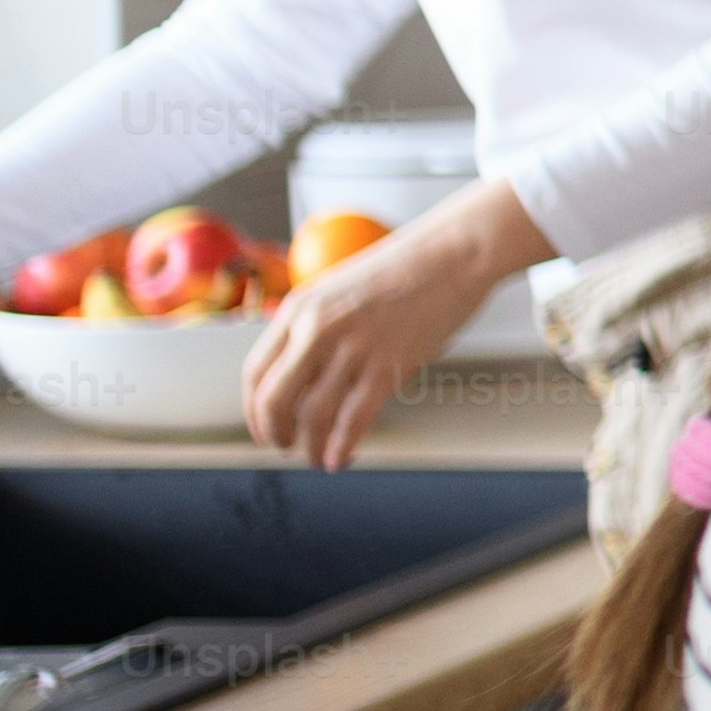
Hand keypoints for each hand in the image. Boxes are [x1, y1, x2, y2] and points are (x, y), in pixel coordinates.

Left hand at [240, 192, 523, 468]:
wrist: (455, 252)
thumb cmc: (406, 269)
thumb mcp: (341, 288)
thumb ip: (317, 324)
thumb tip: (305, 370)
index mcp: (299, 308)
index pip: (255, 371)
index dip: (255, 408)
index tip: (265, 426)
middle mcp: (317, 329)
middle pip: (274, 398)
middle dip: (275, 432)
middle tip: (285, 446)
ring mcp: (353, 347)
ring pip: (313, 415)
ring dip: (309, 446)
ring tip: (316, 458)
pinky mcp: (389, 365)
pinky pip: (353, 419)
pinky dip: (342, 447)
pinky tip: (341, 459)